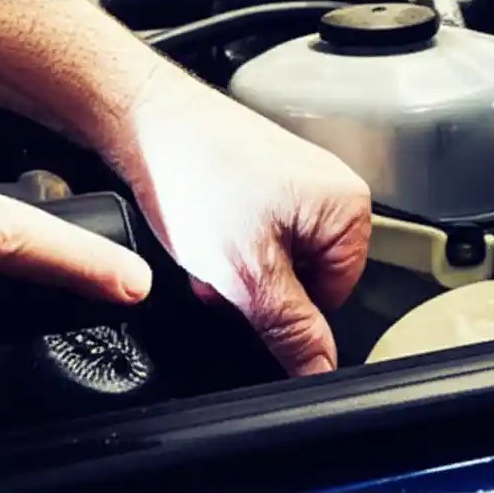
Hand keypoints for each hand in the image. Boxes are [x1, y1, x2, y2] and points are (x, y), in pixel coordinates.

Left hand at [113, 69, 370, 376]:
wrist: (145, 121)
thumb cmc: (195, 174)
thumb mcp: (247, 273)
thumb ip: (290, 329)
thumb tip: (320, 371)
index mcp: (348, 210)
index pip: (334, 300)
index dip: (286, 307)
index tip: (248, 289)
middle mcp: (332, 191)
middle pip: (305, 281)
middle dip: (256, 287)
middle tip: (220, 266)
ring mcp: (297, 184)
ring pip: (275, 261)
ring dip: (235, 268)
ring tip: (205, 241)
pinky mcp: (265, 181)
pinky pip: (256, 236)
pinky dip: (226, 244)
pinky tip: (201, 226)